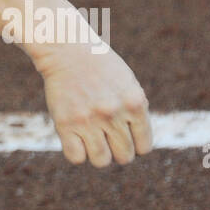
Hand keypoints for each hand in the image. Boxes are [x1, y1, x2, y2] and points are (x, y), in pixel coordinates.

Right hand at [38, 40, 151, 166]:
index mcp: (134, 103)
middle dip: (117, 149)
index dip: (135, 144)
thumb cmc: (99, 66)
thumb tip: (139, 147)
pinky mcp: (65, 123)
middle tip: (107, 135)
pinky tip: (76, 137)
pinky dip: (77, 152)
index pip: (144, 147)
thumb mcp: (128, 84)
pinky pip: (76, 157)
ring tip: (92, 137)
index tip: (124, 134)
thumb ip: (136, 112)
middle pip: (124, 156)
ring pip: (101, 161)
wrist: (67, 49)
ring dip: (98, 153)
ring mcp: (88, 119)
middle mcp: (113, 113)